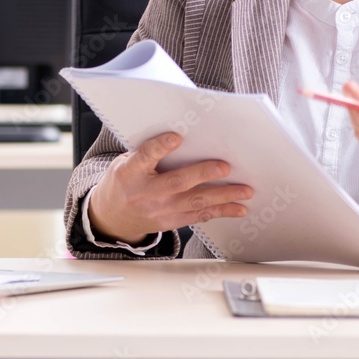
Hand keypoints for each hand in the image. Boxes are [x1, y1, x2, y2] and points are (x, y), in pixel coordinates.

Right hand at [88, 132, 252, 244]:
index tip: (176, 137)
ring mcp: (160, 210)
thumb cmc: (124, 181)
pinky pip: (199, 216)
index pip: (146, 157)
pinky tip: (238, 208)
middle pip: (177, 182)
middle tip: (225, 167)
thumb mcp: (126, 163)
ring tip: (245, 190)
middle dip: (203, 173)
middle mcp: (146, 193)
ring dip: (223, 196)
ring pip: (195, 202)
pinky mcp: (171, 221)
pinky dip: (220, 211)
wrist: (113, 217)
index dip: (160, 147)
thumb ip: (147, 153)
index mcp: (131, 172)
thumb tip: (183, 137)